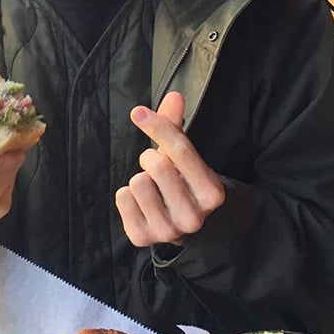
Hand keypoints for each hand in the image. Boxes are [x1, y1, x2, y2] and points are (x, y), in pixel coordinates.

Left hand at [115, 91, 224, 246]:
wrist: (181, 226)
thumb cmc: (183, 183)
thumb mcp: (185, 157)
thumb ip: (177, 125)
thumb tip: (174, 96)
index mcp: (211, 193)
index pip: (180, 150)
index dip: (158, 126)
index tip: (139, 113)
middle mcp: (193, 217)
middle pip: (156, 165)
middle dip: (150, 158)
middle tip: (157, 168)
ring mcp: (167, 231)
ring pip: (137, 182)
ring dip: (140, 178)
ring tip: (152, 188)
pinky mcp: (142, 238)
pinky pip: (122, 197)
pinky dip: (126, 195)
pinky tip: (141, 203)